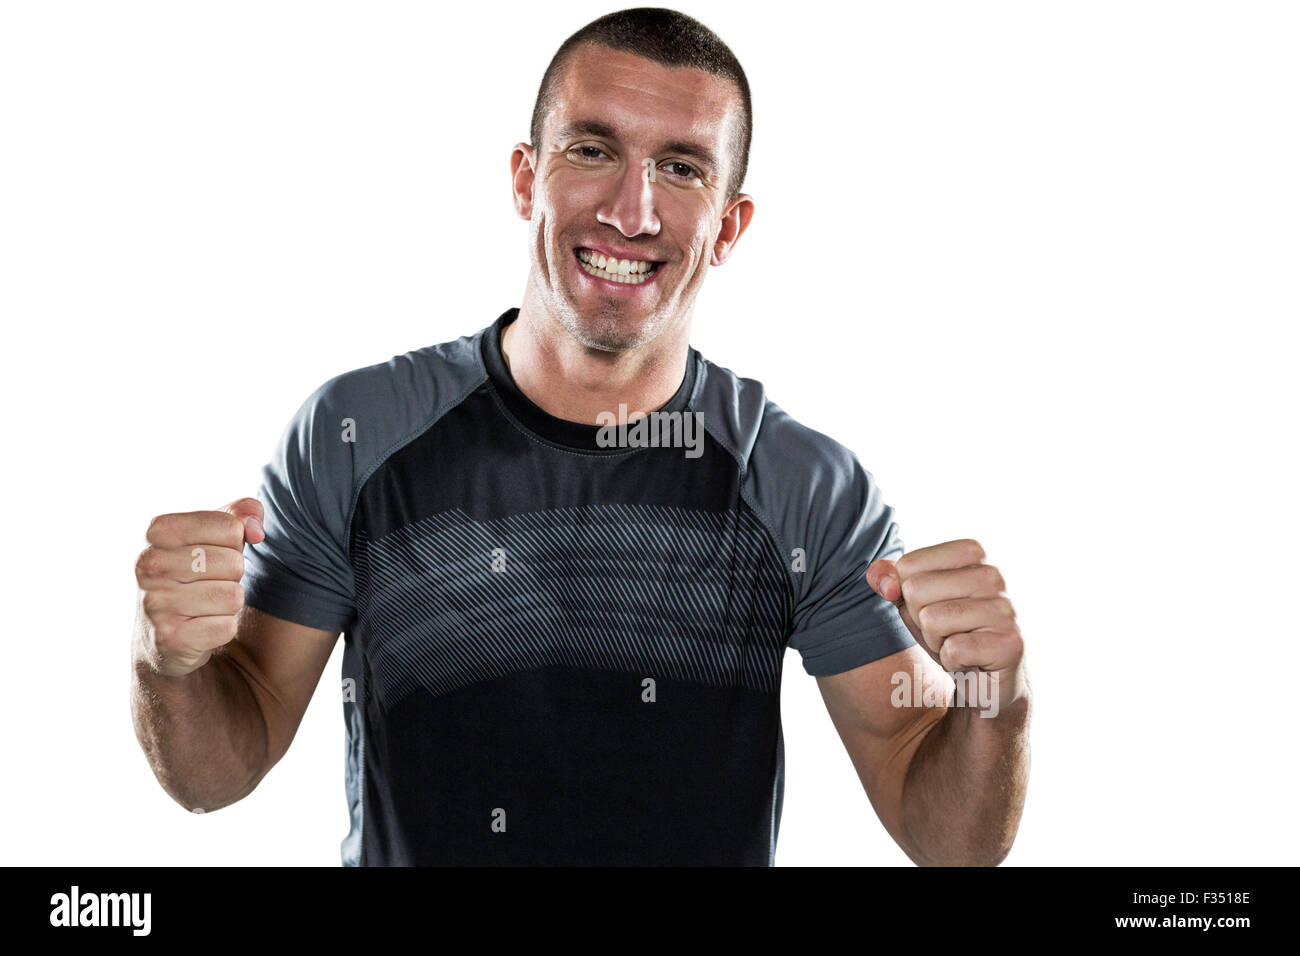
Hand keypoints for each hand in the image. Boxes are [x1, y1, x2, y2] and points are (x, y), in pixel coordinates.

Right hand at [134, 498, 264, 676]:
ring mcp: (155, 602)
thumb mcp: (216, 534)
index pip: (229, 527)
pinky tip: (200, 627)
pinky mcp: (169, 637)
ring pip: (232, 596)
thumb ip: (242, 513)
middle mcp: (150, 564)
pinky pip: (227, 627)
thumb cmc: (196, 573)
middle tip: (208, 583)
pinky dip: (222, 629)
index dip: (234, 543)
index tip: (213, 553)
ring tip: (204, 604)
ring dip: (228, 603)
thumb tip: (256, 531)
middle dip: (232, 576)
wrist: (164, 636)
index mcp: (159, 531)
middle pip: (233, 562)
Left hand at [866, 539, 1025, 711]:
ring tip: (958, 644)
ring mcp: (1005, 608)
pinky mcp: (1010, 644)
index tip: (934, 608)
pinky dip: (952, 662)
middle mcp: (993, 575)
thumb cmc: (948, 632)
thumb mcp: (912, 603)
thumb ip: (889, 580)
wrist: (986, 680)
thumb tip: (878, 577)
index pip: (908, 565)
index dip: (909, 595)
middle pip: (916, 590)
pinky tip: (971, 661)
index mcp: (972, 552)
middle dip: (921, 620)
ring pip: (932, 619)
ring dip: (936, 642)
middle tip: (946, 632)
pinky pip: (953, 650)